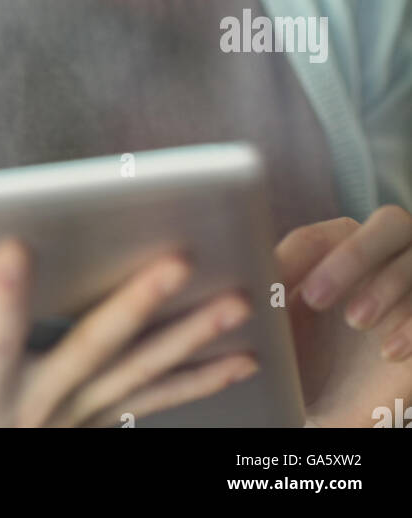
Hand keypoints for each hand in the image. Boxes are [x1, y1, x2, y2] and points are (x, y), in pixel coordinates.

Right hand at [0, 237, 258, 426]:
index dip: (6, 295)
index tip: (14, 245)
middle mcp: (34, 406)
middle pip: (93, 350)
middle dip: (138, 303)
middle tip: (180, 262)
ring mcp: (71, 418)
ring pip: (139, 377)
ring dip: (190, 342)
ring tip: (238, 308)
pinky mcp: (90, 424)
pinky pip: (151, 405)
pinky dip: (196, 384)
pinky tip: (235, 364)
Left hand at [275, 209, 411, 427]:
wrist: (347, 405)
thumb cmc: (313, 360)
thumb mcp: (287, 335)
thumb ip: (267, 306)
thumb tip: (236, 291)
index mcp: (338, 248)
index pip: (316, 239)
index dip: (293, 259)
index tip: (270, 287)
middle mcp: (385, 253)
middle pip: (384, 224)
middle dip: (350, 256)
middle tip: (315, 297)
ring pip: (411, 262)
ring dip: (382, 287)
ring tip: (355, 321)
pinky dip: (410, 326)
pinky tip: (388, 352)